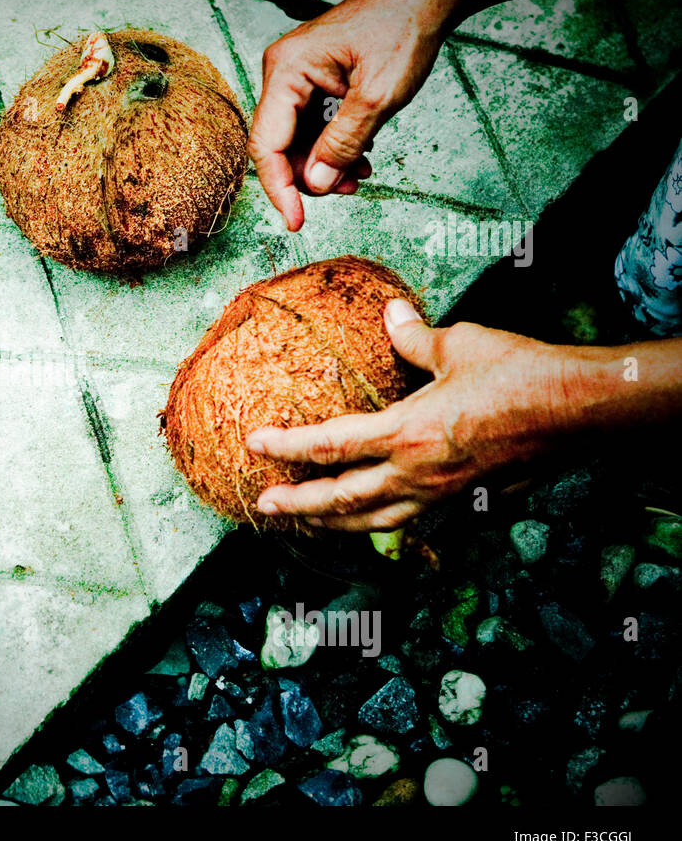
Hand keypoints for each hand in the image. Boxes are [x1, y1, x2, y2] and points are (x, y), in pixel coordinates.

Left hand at [244, 299, 568, 530]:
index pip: (331, 445)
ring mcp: (444, 493)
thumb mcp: (460, 344)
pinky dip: (384, 523)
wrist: (584, 411)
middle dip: (299, 504)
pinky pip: (415, 519)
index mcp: (407, 433)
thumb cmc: (523, 373)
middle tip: (264, 505)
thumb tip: (391, 316)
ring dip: (335, 523)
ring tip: (307, 523)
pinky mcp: (469, 500)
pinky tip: (374, 519)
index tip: (255, 443)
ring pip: (377, 521)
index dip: (288, 446)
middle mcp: (419, 473)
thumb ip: (415, 339)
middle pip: (343, 499)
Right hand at [248, 0, 449, 230]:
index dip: (279, 189)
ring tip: (363, 171)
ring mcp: (298, 78)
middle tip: (351, 188)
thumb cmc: (402, 29)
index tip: (297, 222)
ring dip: (328, 164)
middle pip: (280, 146)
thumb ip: (342, 144)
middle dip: (312, 176)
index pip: (265, 144)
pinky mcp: (315, 82)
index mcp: (287, 70)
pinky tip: (362, 153)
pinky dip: (336, 147)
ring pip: (299, 141)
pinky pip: (314, 127)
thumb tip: (316, 185)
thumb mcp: (377, 96)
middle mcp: (284, 73)